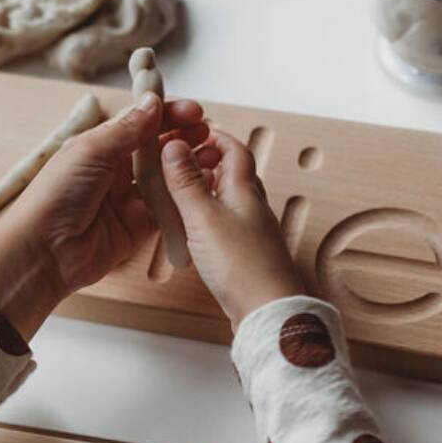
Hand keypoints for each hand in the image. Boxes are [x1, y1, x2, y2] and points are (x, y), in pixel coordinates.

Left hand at [0, 93, 218, 339]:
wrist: (44, 251)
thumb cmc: (55, 196)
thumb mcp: (91, 151)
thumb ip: (126, 129)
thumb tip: (152, 102)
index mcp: (99, 148)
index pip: (140, 124)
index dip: (167, 116)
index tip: (194, 112)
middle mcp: (114, 173)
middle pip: (156, 150)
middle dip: (183, 140)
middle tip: (207, 134)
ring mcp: (126, 201)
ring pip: (164, 180)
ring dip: (186, 167)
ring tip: (211, 157)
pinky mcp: (136, 229)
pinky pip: (165, 212)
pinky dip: (183, 200)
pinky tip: (202, 187)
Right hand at [161, 131, 305, 327]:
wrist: (266, 310)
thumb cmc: (242, 266)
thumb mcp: (203, 217)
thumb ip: (186, 182)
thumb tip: (174, 147)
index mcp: (245, 191)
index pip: (235, 150)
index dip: (215, 137)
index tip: (194, 132)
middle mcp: (252, 208)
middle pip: (234, 174)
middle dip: (209, 163)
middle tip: (183, 162)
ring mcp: (251, 232)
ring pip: (229, 201)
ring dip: (207, 192)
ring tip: (181, 196)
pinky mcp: (246, 255)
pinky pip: (227, 226)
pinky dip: (208, 219)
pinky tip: (194, 232)